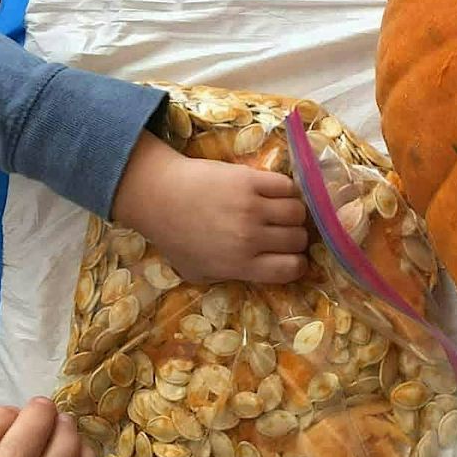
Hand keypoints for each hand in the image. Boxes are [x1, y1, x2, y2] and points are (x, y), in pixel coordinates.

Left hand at [113, 132, 308, 283]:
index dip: (295, 264)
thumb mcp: (198, 272)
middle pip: (298, 239)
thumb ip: (230, 277)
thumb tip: (259, 273)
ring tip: (280, 211)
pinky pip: (287, 186)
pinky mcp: (249, 180)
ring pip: (298, 212)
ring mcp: (251, 207)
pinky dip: (286, 190)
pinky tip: (273, 193)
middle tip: (282, 232)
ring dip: (293, 213)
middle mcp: (250, 238)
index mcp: (240, 264)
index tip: (290, 257)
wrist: (158, 195)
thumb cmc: (175, 237)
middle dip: (294, 238)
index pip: (290, 269)